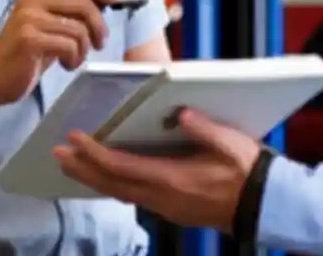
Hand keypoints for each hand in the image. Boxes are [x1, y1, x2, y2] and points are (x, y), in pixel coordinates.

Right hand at [0, 0, 121, 103]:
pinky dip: (74, 58)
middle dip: (99, 26)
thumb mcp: (50, 23)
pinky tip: (66, 64)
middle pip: (84, 2)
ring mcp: (28, 16)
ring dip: (84, 48)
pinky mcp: (29, 38)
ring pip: (79, 27)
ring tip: (75, 58)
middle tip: (99, 43)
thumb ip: (72, 8)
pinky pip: (69, 45)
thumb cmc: (28, 52)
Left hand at [52, 108, 261, 232]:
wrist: (265, 205)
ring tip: (72, 165)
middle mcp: (163, 197)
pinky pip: (132, 197)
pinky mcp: (171, 210)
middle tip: (56, 154)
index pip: (122, 167)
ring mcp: (166, 207)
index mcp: (173, 179)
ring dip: (93, 178)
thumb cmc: (249, 173)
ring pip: (120, 193)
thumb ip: (204, 128)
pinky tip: (106, 177)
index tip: (73, 139)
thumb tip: (182, 113)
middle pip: (111, 185)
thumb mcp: (231, 144)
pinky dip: (113, 185)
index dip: (94, 154)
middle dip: (81, 169)